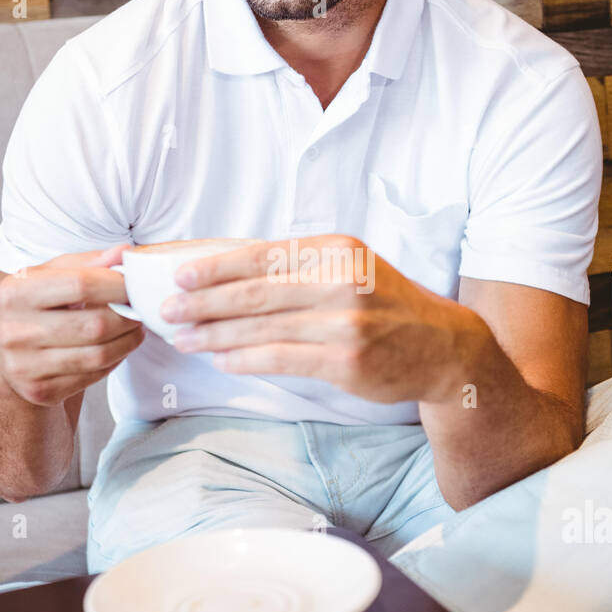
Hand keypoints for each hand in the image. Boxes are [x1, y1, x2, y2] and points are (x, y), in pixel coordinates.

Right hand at [0, 243, 144, 405]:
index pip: (80, 285)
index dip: (116, 285)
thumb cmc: (31, 307)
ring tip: (135, 327)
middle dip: (128, 316)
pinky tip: (117, 347)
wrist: (0, 354)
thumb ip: (86, 263)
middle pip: (94, 325)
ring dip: (128, 341)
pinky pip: (93, 375)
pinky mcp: (40, 390)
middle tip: (140, 309)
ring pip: (98, 355)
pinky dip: (114, 360)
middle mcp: (15, 331)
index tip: (135, 284)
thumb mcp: (47, 276)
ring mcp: (25, 366)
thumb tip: (124, 253)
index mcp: (15, 293)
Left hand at [158, 233, 480, 403]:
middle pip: (257, 292)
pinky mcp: (346, 361)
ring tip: (184, 339)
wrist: (443, 348)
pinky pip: (281, 359)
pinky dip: (246, 359)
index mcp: (339, 250)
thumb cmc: (387, 305)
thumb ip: (301, 266)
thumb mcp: (352, 268)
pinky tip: (222, 360)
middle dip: (205, 302)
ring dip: (216, 335)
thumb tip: (230, 269)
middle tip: (168, 310)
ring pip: (262, 328)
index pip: (264, 256)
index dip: (217, 267)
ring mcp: (345, 324)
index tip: (180, 275)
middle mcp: (343, 283)